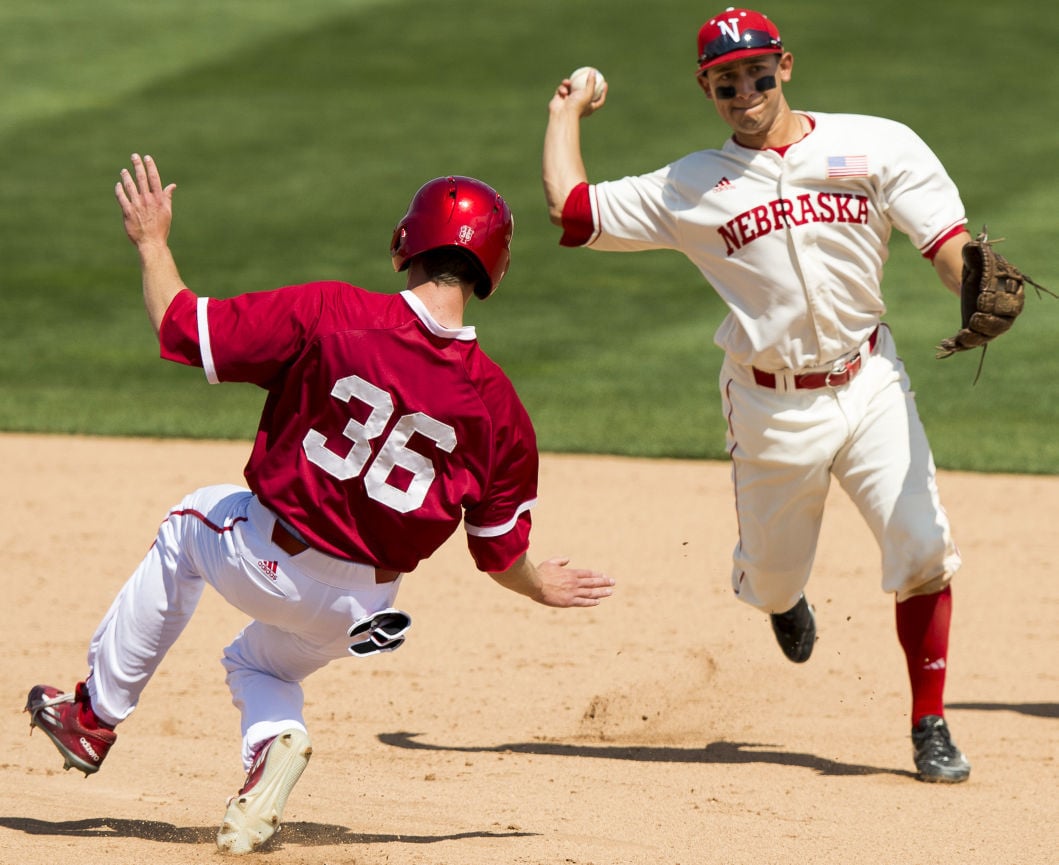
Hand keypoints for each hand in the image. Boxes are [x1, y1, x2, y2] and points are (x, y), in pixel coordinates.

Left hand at [115, 153, 175, 247]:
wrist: (151, 243)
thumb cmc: (161, 228)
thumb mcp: (167, 212)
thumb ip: (167, 197)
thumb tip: (172, 185)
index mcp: (158, 199)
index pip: (154, 178)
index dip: (150, 166)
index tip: (147, 157)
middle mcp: (147, 200)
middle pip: (141, 178)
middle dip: (138, 166)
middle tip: (134, 156)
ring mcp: (137, 205)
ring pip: (130, 186)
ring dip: (126, 176)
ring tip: (124, 171)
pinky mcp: (127, 211)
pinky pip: (121, 197)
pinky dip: (119, 189)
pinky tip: (118, 184)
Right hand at [490, 553, 613, 607]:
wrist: (535, 584)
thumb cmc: (540, 573)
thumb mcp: (550, 563)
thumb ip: (560, 560)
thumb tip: (567, 559)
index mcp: (570, 573)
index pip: (588, 574)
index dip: (597, 575)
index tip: (604, 576)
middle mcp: (574, 582)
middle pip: (592, 582)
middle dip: (604, 582)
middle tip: (613, 582)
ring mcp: (572, 592)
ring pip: (591, 592)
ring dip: (602, 592)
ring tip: (610, 591)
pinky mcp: (568, 602)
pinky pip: (583, 602)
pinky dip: (591, 602)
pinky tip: (598, 601)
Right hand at [548, 71, 606, 117]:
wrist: (563, 114)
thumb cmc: (577, 106)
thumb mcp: (588, 93)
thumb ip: (591, 82)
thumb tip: (593, 71)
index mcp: (589, 107)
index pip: (599, 100)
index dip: (603, 93)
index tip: (605, 83)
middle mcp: (579, 104)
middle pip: (584, 92)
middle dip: (583, 83)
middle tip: (587, 74)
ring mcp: (569, 101)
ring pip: (570, 87)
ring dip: (568, 84)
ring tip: (568, 83)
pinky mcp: (559, 99)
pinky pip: (561, 89)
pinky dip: (562, 89)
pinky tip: (563, 92)